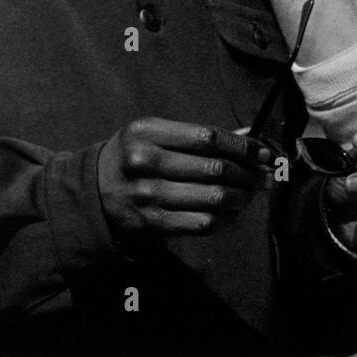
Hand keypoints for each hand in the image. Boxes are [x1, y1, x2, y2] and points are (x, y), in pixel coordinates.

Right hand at [98, 118, 271, 239]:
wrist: (92, 190)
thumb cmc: (133, 155)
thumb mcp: (153, 133)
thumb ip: (195, 136)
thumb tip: (248, 142)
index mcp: (147, 133)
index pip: (209, 138)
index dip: (243, 146)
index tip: (263, 153)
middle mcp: (147, 163)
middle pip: (215, 168)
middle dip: (249, 173)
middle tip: (264, 176)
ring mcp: (150, 195)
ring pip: (214, 198)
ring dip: (243, 196)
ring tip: (252, 193)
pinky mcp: (155, 223)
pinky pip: (204, 223)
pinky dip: (227, 218)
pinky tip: (235, 212)